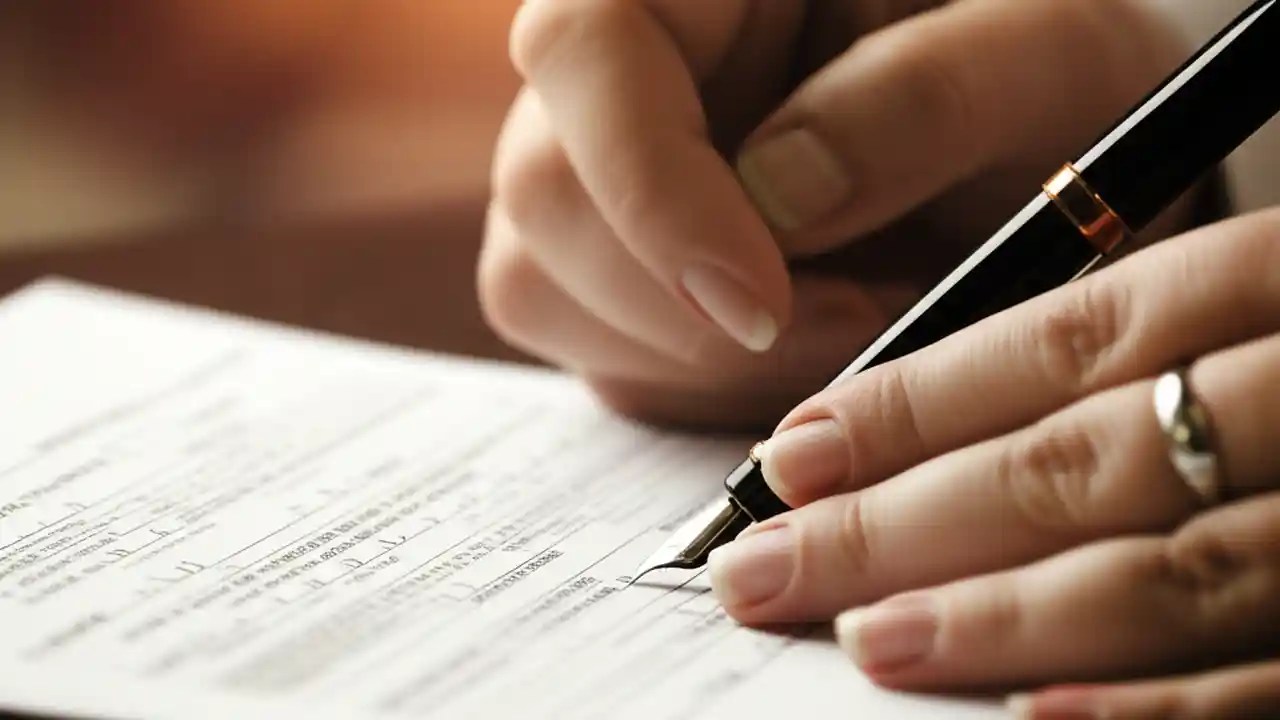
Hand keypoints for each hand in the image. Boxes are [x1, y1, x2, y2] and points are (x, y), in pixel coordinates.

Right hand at [481, 0, 1190, 428]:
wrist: (1054, 158)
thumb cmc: (1060, 81)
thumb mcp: (1050, 62)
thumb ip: (930, 96)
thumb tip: (775, 195)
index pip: (585, 41)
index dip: (647, 180)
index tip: (759, 302)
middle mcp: (628, 64)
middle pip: (543, 185)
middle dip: (686, 305)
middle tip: (855, 326)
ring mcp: (603, 168)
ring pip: (545, 283)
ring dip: (700, 356)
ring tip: (855, 325)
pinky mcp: (610, 265)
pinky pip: (593, 347)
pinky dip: (698, 384)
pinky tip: (802, 348)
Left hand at [706, 208, 1279, 717]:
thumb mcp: (1242, 258)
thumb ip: (1113, 291)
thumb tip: (852, 311)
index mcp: (1271, 275)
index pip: (1065, 339)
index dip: (912, 404)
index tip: (786, 458)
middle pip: (1078, 463)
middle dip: (902, 525)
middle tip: (766, 572)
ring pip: (1162, 574)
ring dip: (997, 618)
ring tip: (866, 641)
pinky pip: (1270, 678)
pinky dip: (1150, 704)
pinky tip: (1029, 717)